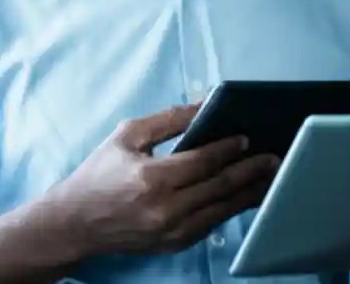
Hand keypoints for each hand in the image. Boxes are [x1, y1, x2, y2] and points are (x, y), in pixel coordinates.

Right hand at [45, 104, 278, 259]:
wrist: (76, 222)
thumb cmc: (99, 173)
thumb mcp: (126, 136)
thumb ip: (167, 120)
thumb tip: (203, 104)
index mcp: (151, 178)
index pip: (202, 161)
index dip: (228, 149)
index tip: (247, 138)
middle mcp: (165, 208)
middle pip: (220, 187)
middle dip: (250, 171)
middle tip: (273, 157)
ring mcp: (171, 231)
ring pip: (222, 210)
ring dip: (249, 193)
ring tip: (269, 177)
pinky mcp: (174, 245)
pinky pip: (211, 225)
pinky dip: (229, 209)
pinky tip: (244, 197)